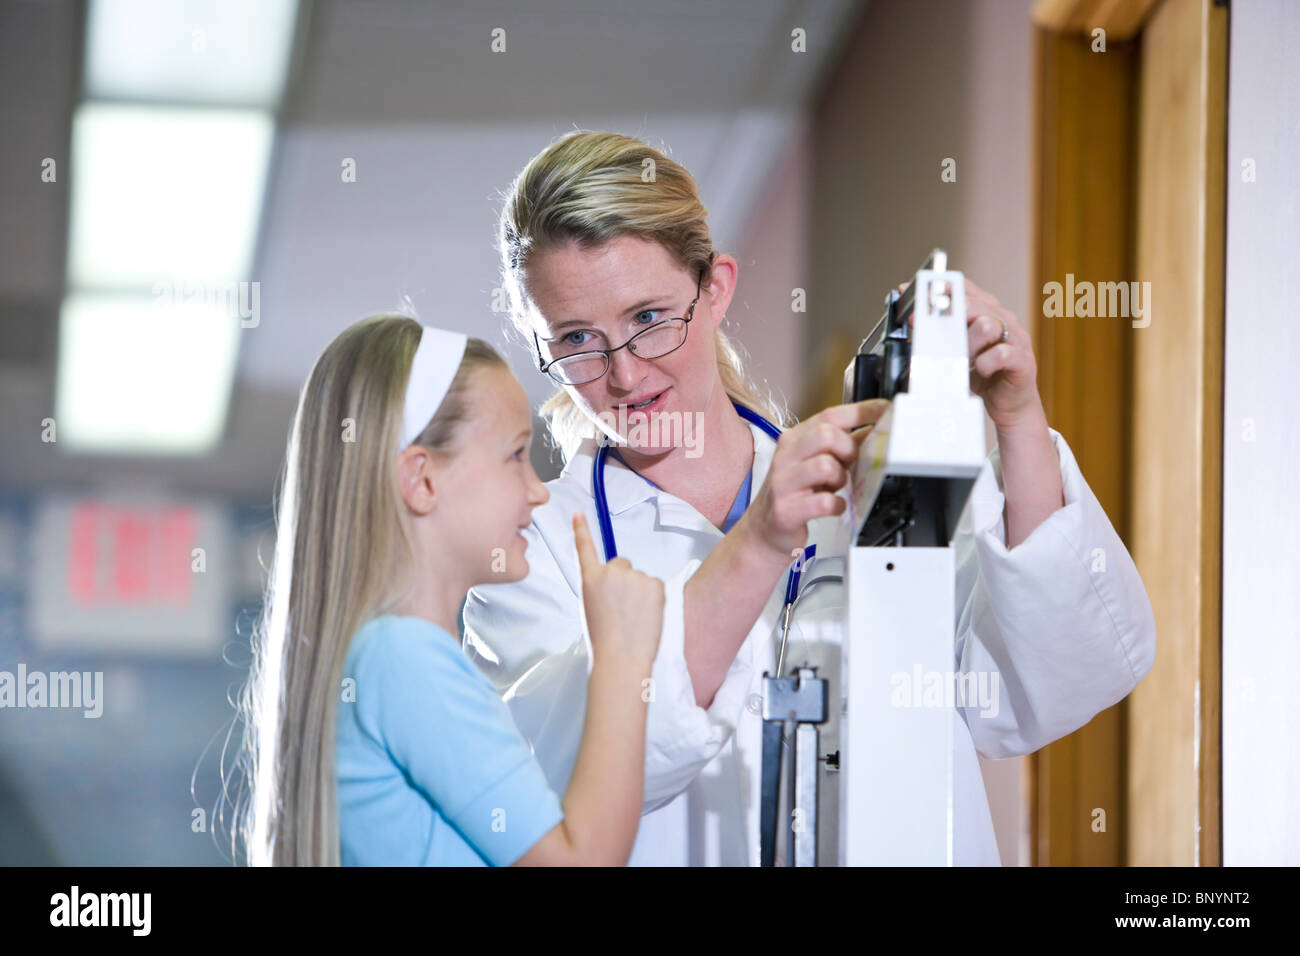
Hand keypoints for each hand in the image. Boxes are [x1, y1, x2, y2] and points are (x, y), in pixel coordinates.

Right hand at [572, 512, 663, 667]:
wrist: (621, 658)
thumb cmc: (605, 641)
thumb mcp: (592, 609)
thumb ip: (602, 590)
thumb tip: (617, 588)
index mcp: (590, 580)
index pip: (584, 548)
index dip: (581, 529)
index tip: (578, 513)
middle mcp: (610, 572)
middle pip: (621, 565)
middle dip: (624, 581)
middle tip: (623, 608)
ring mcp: (633, 576)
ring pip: (639, 579)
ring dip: (640, 593)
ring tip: (634, 618)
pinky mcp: (654, 583)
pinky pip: (655, 586)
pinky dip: (654, 599)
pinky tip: (646, 617)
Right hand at [739, 399, 889, 557]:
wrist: (764, 531)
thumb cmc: (793, 494)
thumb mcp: (815, 463)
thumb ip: (843, 446)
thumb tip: (876, 429)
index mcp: (795, 440)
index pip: (830, 415)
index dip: (863, 411)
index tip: (885, 411)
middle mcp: (786, 457)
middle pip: (826, 435)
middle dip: (848, 449)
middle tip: (849, 465)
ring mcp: (783, 483)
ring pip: (825, 466)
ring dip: (840, 478)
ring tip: (835, 487)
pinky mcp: (786, 511)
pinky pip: (823, 503)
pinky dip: (837, 505)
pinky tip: (834, 507)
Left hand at [899, 276, 1043, 429]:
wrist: (1007, 403)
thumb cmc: (981, 373)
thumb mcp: (955, 350)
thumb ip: (940, 333)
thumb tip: (913, 319)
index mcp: (986, 310)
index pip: (963, 289)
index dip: (939, 292)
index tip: (917, 298)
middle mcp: (1002, 319)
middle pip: (971, 305)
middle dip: (947, 319)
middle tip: (932, 337)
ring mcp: (1015, 338)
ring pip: (986, 326)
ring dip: (966, 344)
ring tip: (961, 360)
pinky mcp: (1023, 360)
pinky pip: (1002, 354)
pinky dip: (985, 362)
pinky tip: (980, 369)